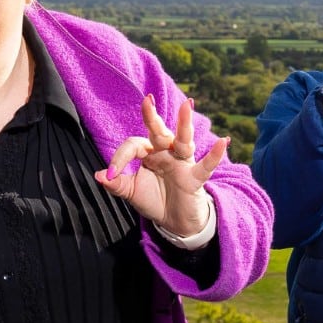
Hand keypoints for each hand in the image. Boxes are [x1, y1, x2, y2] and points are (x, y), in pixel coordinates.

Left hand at [99, 93, 228, 238]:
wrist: (175, 222)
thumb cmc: (154, 200)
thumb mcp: (132, 193)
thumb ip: (117, 184)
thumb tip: (99, 175)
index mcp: (149, 154)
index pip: (133, 146)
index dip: (119, 158)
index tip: (110, 175)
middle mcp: (166, 153)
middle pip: (158, 132)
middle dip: (152, 117)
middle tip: (147, 100)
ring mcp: (182, 163)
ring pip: (183, 141)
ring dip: (184, 124)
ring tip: (187, 105)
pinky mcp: (195, 178)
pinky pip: (206, 165)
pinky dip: (215, 155)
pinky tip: (224, 142)